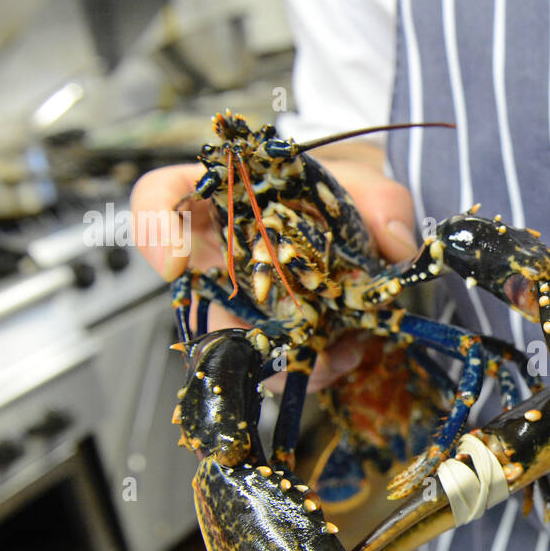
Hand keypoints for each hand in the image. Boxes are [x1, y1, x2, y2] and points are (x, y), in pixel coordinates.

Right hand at [129, 143, 418, 391]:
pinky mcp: (276, 332)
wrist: (362, 224)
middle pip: (196, 288)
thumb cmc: (341, 195)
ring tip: (330, 354)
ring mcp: (245, 296)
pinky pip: (277, 359)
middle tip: (277, 331)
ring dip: (280, 354)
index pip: (162, 195)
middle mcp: (222, 249)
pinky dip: (311, 366)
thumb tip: (394, 245)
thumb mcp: (369, 184)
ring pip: (238, 337)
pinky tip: (344, 356)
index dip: (154, 225)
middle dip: (233, 320)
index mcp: (225, 195)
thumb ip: (384, 203)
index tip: (173, 258)